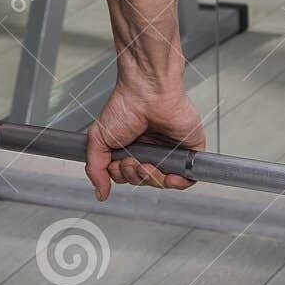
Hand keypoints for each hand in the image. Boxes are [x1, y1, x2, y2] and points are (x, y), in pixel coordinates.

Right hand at [84, 82, 205, 200]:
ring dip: (153, 180)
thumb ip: (95, 169)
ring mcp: (170, 150)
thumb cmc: (124, 106)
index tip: (118, 164)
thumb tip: (101, 193)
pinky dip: (180, 183)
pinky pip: (188, 177)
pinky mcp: (188, 149)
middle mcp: (151, 150)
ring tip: (146, 164)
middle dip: (136, 177)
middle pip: (145, 180)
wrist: (147, 91)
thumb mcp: (98, 138)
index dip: (123, 176)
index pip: (128, 176)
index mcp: (131, 147)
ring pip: (164, 182)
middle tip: (131, 161)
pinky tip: (169, 178)